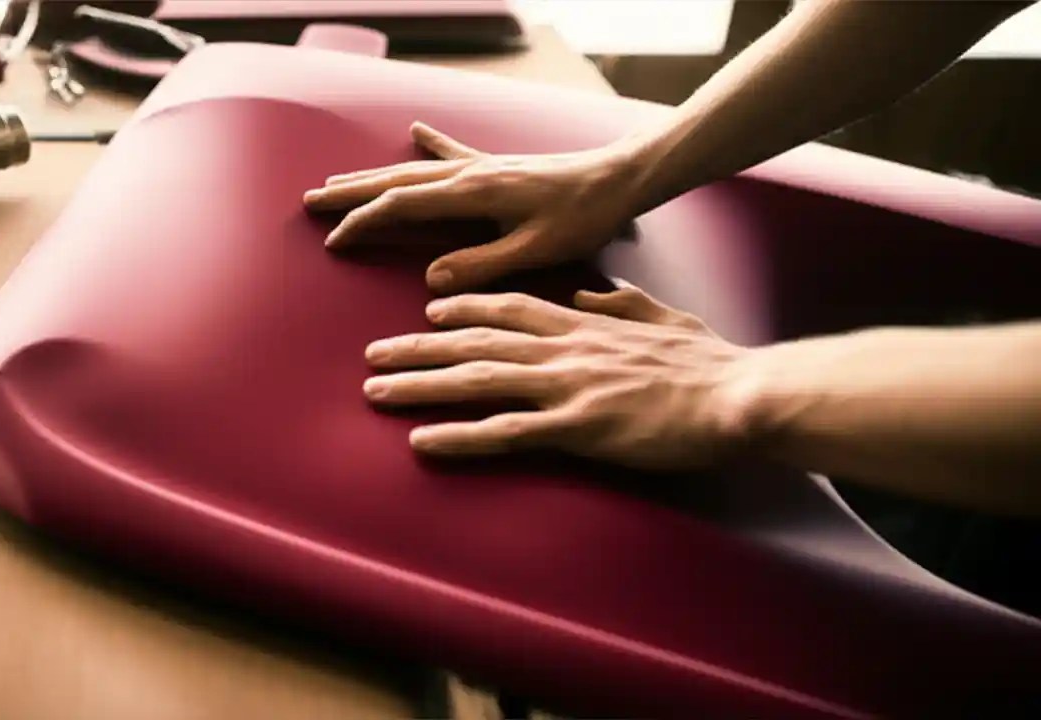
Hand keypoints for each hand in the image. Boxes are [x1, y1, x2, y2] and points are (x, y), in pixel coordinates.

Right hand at [304, 122, 649, 294]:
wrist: (620, 178)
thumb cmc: (583, 217)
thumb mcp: (535, 250)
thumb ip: (482, 265)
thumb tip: (431, 280)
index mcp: (473, 194)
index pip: (402, 207)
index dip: (364, 224)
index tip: (333, 242)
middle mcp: (470, 173)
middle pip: (396, 181)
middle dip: (351, 194)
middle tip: (310, 203)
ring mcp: (482, 166)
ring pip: (414, 169)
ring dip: (374, 175)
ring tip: (339, 180)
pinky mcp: (498, 166)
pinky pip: (453, 154)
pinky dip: (430, 146)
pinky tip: (416, 131)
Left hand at [362, 284, 753, 470]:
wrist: (738, 394)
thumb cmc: (707, 361)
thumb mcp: (662, 316)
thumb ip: (621, 303)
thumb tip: (591, 294)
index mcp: (581, 323)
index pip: (507, 308)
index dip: (461, 308)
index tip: (427, 310)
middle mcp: (562, 348)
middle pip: (473, 344)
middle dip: (417, 347)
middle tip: (372, 354)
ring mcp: (565, 387)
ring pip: (475, 382)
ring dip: (420, 386)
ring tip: (375, 392)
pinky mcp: (576, 428)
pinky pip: (505, 433)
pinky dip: (459, 437)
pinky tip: (422, 441)